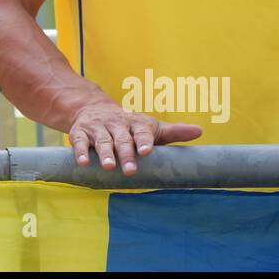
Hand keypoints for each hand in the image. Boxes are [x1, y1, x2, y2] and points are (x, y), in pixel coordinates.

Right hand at [68, 97, 202, 175]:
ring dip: (105, 153)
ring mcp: (98, 127)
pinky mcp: (80, 132)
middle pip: (122, 139)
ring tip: (109, 167)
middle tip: (130, 170)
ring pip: (102, 140)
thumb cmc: (129, 126)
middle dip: (126, 154)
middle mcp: (116, 124)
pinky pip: (79, 141)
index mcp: (135, 123)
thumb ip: (173, 132)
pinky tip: (83, 162)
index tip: (146, 151)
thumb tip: (199, 131)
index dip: (143, 140)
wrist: (93, 107)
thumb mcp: (150, 126)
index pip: (141, 131)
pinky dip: (80, 151)